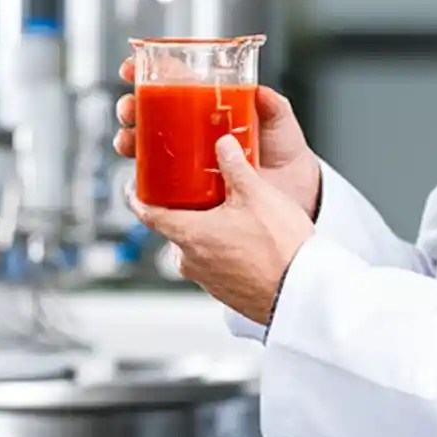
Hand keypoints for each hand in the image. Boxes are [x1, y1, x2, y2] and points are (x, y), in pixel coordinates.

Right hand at [115, 58, 322, 217]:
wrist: (295, 199)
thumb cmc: (286, 159)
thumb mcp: (282, 127)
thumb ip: (275, 108)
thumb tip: (262, 92)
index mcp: (213, 109)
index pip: (175, 83)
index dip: (151, 73)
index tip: (132, 67)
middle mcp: (195, 133)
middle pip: (152, 112)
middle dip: (131, 106)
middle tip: (130, 108)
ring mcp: (190, 161)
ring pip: (146, 145)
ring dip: (128, 139)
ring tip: (128, 141)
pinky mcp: (188, 190)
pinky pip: (156, 181)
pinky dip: (140, 177)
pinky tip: (135, 174)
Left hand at [130, 135, 315, 324]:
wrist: (303, 292)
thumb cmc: (279, 248)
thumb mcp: (256, 194)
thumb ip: (235, 166)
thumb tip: (223, 144)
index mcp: (189, 235)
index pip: (148, 214)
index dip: (137, 197)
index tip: (134, 187)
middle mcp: (191, 261)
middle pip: (175, 229)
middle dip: (184, 210)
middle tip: (197, 190)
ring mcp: (208, 280)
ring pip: (196, 248)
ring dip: (206, 231)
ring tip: (228, 213)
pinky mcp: (226, 292)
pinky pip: (215, 265)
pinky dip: (222, 250)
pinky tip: (245, 240)